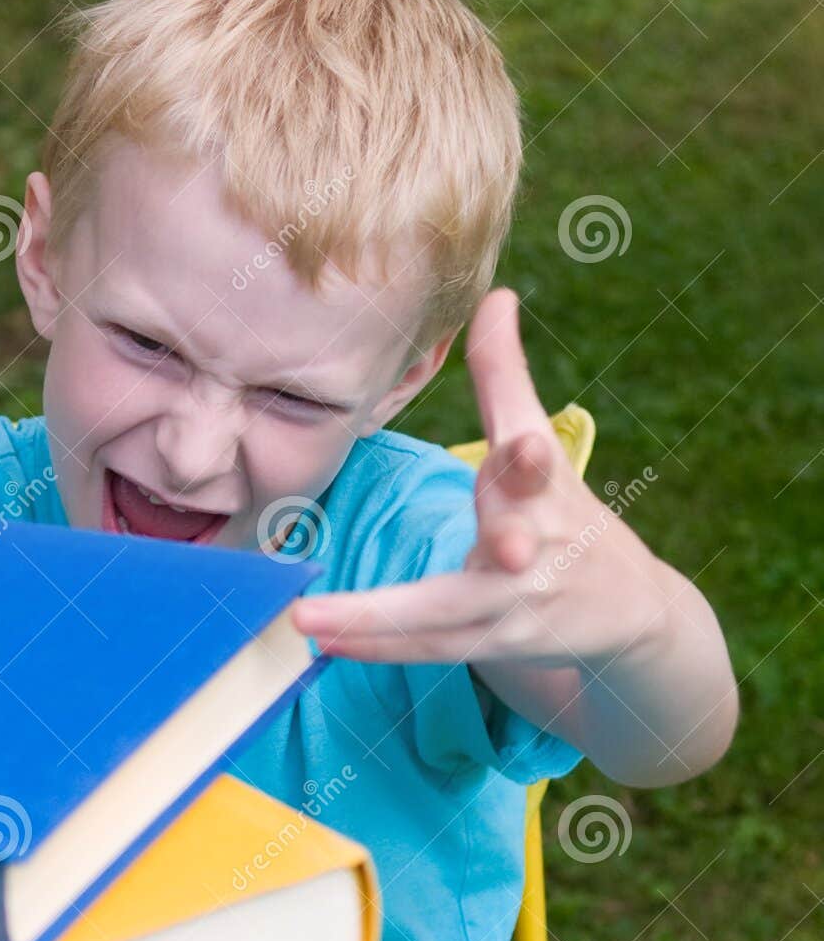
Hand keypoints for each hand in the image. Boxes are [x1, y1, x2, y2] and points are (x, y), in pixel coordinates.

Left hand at [292, 289, 669, 669]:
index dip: (530, 447)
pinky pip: (429, 646)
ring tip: (311, 619)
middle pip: (514, 541)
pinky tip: (325, 639)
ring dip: (379, 617)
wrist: (628, 611)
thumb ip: (506, 377)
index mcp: (545, 485)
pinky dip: (376, 642)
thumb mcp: (540, 443)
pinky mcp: (498, 642)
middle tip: (506, 550)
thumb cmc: (566, 512)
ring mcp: (519, 602)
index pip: (535, 455)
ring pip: (447, 611)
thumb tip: (497, 293)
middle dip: (511, 540)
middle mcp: (537, 543)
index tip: (529, 446)